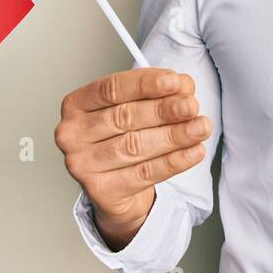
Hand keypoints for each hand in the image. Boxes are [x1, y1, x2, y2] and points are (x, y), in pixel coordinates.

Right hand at [54, 67, 211, 249]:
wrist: (114, 185)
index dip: (145, 84)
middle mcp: (72, 134)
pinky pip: (144, 173)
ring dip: (174, 136)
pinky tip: (193, 152)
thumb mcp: (135, 107)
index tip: (174, 81)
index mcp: (76, 104)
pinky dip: (173, 161)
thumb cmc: (122, 136)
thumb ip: (157, 93)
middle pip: (124, 117)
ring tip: (200, 127)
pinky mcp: (100, 190)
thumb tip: (183, 86)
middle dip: (164, 110)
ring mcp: (82, 164)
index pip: (111, 88)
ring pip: (136, 146)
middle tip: (192, 106)